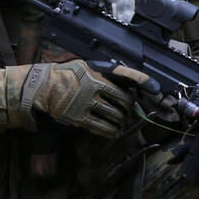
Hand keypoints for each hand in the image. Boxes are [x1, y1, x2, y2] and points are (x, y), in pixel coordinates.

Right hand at [17, 59, 139, 138]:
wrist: (42, 88)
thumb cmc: (66, 75)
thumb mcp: (85, 66)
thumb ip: (103, 74)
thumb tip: (126, 84)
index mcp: (96, 72)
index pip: (125, 74)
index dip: (143, 81)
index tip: (156, 89)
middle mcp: (93, 86)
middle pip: (123, 100)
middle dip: (130, 109)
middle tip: (131, 112)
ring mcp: (86, 103)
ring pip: (114, 115)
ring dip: (122, 121)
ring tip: (123, 123)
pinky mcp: (79, 118)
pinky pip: (101, 127)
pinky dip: (111, 131)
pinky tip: (115, 132)